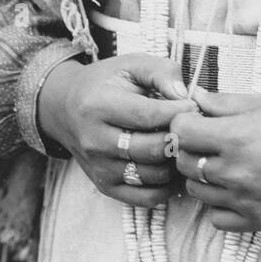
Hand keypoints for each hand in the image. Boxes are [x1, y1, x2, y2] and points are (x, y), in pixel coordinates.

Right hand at [37, 55, 195, 206]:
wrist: (65, 108)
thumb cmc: (106, 82)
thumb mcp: (131, 64)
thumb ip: (162, 72)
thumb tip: (187, 96)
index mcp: (98, 106)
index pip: (148, 116)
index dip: (178, 111)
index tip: (194, 105)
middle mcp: (95, 141)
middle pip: (151, 149)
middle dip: (179, 137)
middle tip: (192, 127)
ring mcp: (100, 168)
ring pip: (153, 175)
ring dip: (176, 162)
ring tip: (183, 143)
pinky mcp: (106, 186)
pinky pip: (147, 197)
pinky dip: (168, 186)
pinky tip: (173, 165)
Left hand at [171, 88, 260, 231]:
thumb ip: (225, 102)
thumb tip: (196, 98)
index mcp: (237, 137)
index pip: (182, 131)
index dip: (184, 122)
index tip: (194, 120)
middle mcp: (236, 171)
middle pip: (184, 162)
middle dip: (188, 148)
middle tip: (205, 141)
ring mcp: (246, 200)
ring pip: (197, 192)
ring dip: (203, 176)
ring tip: (223, 163)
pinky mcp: (258, 220)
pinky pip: (217, 219)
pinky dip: (219, 205)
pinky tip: (233, 189)